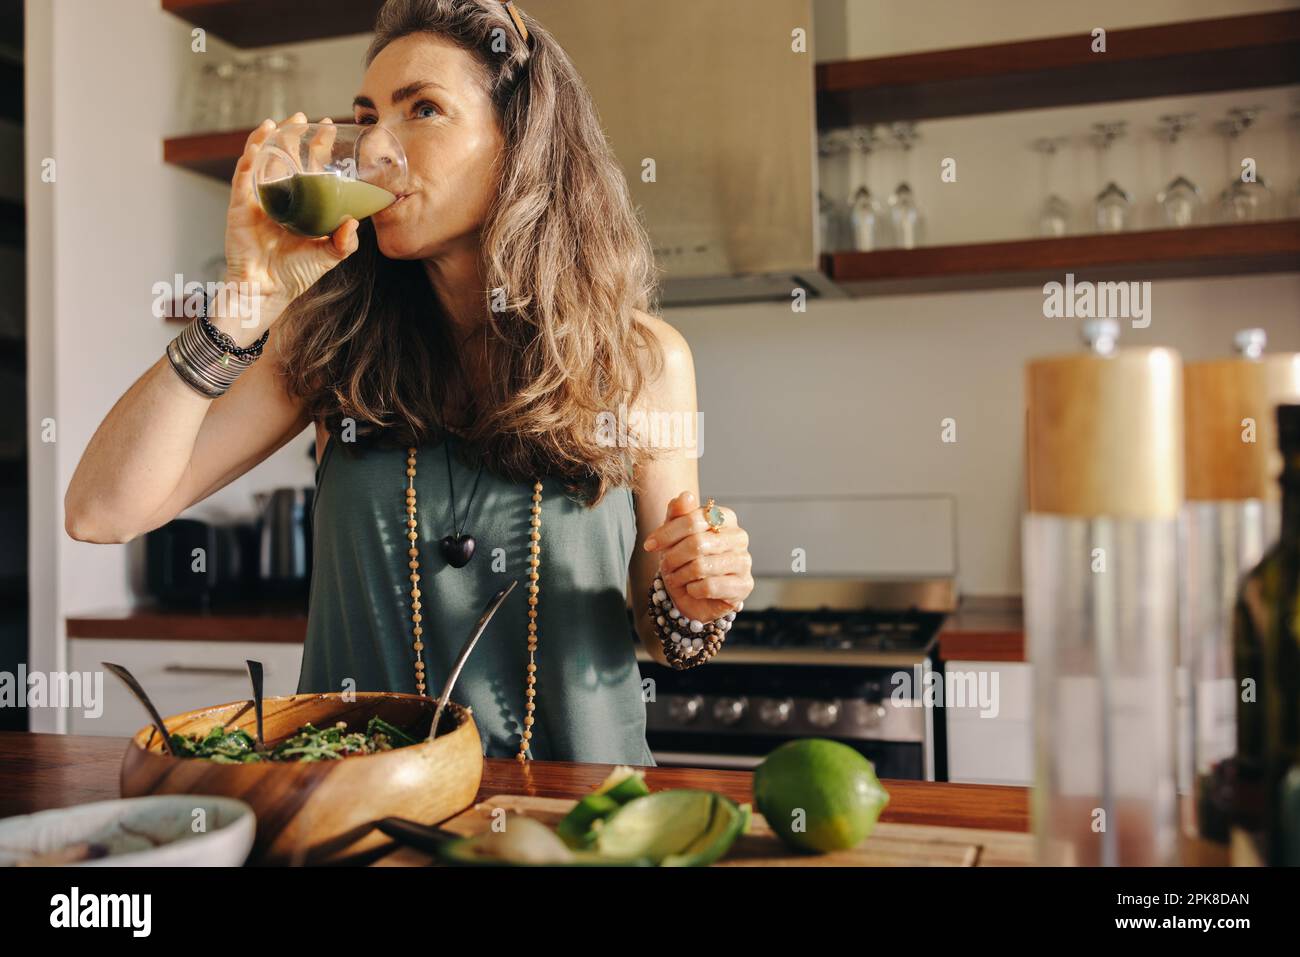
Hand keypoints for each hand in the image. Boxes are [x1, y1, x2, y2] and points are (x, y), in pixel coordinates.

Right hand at [221, 113, 360, 344]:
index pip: (311, 169)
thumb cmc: (296, 274)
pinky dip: (251, 154)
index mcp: (302, 206)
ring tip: (281, 121)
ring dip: (271, 138)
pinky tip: (260, 140)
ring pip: (264, 160)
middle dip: (295, 135)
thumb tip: (355, 222)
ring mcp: (259, 199)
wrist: (266, 290)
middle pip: (287, 158)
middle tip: (305, 118)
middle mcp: (281, 198)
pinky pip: (244, 173)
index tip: (329, 128)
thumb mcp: (328, 255)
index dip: (318, 148)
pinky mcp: (240, 204)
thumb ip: (344, 241)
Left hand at [643, 491, 752, 622]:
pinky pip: (709, 587)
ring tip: (676, 578)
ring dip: (680, 575)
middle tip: (665, 566)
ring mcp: (744, 561)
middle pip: (696, 543)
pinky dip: (693, 590)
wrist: (695, 594)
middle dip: (673, 557)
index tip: (649, 545)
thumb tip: (686, 496)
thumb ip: (678, 513)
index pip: (693, 520)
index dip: (667, 533)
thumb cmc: (685, 559)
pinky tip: (692, 589)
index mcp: (725, 517)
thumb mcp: (674, 534)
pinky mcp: (744, 585)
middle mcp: (739, 536)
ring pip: (701, 566)